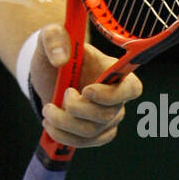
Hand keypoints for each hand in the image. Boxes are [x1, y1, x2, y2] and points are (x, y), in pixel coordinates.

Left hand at [29, 23, 142, 149]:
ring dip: (64, 123)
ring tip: (48, 109)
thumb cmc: (55, 53)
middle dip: (77, 109)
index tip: (86, 90)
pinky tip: (49, 123)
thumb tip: (60, 59)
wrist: (47, 74)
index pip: (132, 89)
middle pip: (107, 115)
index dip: (112, 95)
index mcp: (113, 71)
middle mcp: (115, 96)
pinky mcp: (94, 132)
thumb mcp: (49, 37)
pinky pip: (84, 143)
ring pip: (92, 131)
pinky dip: (63, 136)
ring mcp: (106, 117)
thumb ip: (54, 37)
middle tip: (61, 94)